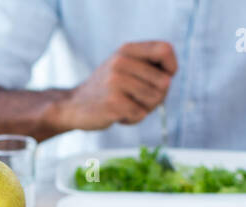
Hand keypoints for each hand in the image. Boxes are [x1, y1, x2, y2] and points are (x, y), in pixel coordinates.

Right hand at [59, 41, 176, 129]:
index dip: (171, 67)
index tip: (163, 78)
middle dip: (157, 96)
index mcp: (127, 50)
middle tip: (138, 99)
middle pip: (164, 82)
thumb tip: (168, 80)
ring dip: (145, 109)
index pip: (165, 49)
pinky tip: (119, 114)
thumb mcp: (125, 68)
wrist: (74, 105)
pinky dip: (133, 119)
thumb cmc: (108, 89)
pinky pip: (141, 114)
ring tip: (127, 105)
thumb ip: (150, 67)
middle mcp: (121, 61)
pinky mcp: (113, 103)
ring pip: (154, 100)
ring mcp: (116, 81)